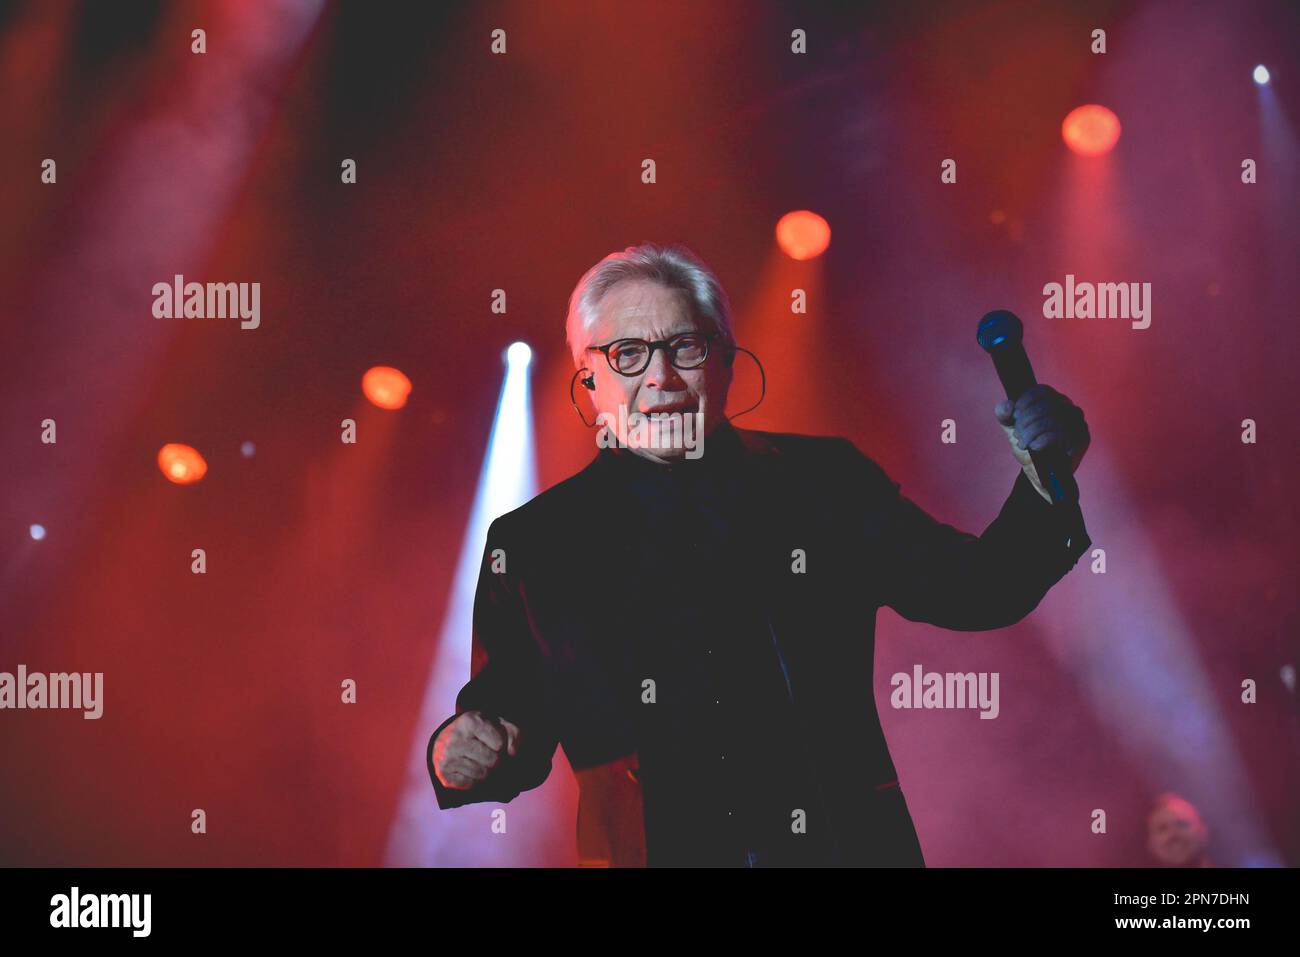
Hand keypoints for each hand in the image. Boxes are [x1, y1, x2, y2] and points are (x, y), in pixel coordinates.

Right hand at [433, 710, 520, 790]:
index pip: (500, 744)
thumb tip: (513, 752)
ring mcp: (447, 756)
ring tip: (483, 763)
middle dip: (497, 761)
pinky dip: (476, 781)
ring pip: (482, 774)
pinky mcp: (444, 774)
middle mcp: (456, 738)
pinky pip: (470, 784)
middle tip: (493, 756)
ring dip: (488, 772)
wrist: (448, 738)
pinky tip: (473, 771)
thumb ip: (513, 734)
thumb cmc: (480, 732)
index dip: (503, 746)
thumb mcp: (498, 724)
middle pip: (493, 761)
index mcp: (470, 721)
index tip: (497, 742)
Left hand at [993, 384, 1089, 501]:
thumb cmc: (1030, 448)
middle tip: (1017, 435)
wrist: (1042, 474)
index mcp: (1053, 401)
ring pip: (1054, 419)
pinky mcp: (1082, 439)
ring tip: (1023, 443)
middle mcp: (1069, 408)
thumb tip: (1007, 405)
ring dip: (1033, 432)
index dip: (1025, 401)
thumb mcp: (1012, 430)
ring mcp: (1078, 423)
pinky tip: (1035, 447)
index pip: (1041, 391)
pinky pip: (1064, 434)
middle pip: (1047, 405)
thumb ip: (1005, 415)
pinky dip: (1045, 440)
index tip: (1014, 416)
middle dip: (1026, 421)